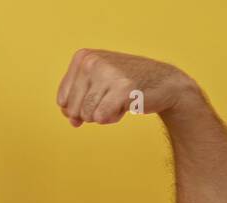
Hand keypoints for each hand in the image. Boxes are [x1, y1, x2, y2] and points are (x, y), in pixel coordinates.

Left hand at [55, 49, 195, 126]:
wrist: (164, 82)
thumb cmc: (125, 85)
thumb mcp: (94, 85)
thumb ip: (76, 103)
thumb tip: (73, 121)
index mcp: (82, 57)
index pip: (62, 100)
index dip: (78, 108)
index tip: (98, 96)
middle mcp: (92, 61)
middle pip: (72, 110)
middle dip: (90, 113)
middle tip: (110, 98)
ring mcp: (107, 73)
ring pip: (87, 115)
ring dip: (103, 115)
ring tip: (119, 99)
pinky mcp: (122, 88)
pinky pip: (101, 118)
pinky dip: (112, 118)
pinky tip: (126, 104)